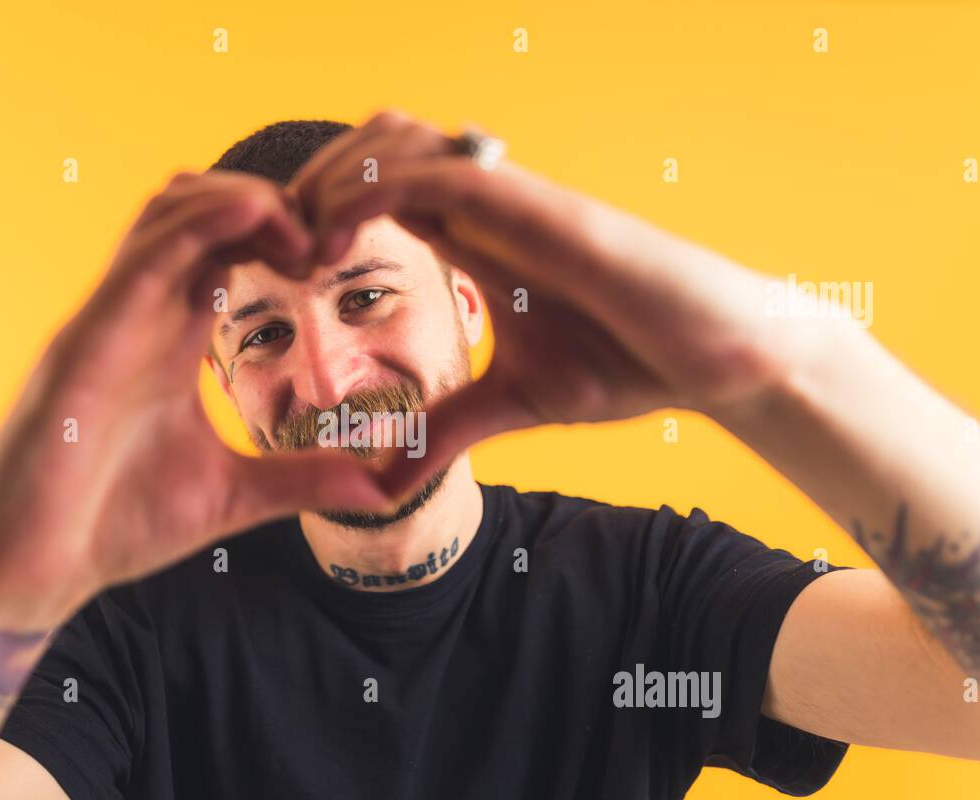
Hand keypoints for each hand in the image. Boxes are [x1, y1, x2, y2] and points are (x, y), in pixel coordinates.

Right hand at [0, 170, 392, 633]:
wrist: (30, 574)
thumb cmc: (112, 527)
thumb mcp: (231, 497)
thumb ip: (301, 481)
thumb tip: (379, 490)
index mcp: (171, 339)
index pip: (224, 246)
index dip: (283, 230)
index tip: (337, 255)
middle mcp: (139, 316)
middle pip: (200, 208)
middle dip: (271, 202)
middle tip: (328, 239)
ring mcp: (109, 323)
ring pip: (169, 212)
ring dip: (242, 199)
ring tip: (303, 232)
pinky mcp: (84, 346)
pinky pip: (141, 258)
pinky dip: (199, 223)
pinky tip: (254, 215)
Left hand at [288, 110, 815, 494]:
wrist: (713, 357)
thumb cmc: (628, 363)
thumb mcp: (512, 404)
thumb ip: (448, 428)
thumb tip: (391, 481)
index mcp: (472, 239)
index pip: (374, 194)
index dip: (314, 214)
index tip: (272, 267)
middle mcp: (483, 206)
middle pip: (371, 148)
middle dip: (307, 184)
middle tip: (266, 248)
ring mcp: (508, 199)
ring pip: (395, 139)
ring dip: (331, 178)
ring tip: (296, 245)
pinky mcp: (536, 207)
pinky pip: (437, 171)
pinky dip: (374, 190)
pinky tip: (336, 243)